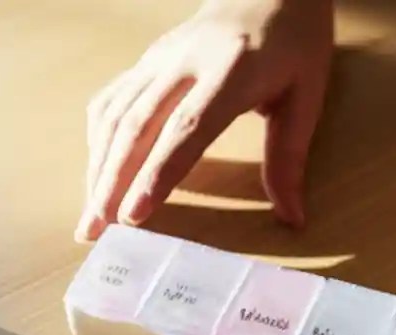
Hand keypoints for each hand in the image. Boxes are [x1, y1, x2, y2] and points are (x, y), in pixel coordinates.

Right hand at [76, 0, 333, 242]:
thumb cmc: (293, 43)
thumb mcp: (305, 98)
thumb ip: (289, 158)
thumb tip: (292, 218)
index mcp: (231, 72)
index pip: (187, 128)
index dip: (158, 173)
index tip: (135, 214)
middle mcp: (185, 63)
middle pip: (138, 126)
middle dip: (111, 182)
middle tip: (95, 230)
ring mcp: (159, 58)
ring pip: (116, 116)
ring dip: (97, 168)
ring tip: (90, 216)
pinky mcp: (146, 60)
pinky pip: (112, 100)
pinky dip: (99, 140)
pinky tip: (96, 172)